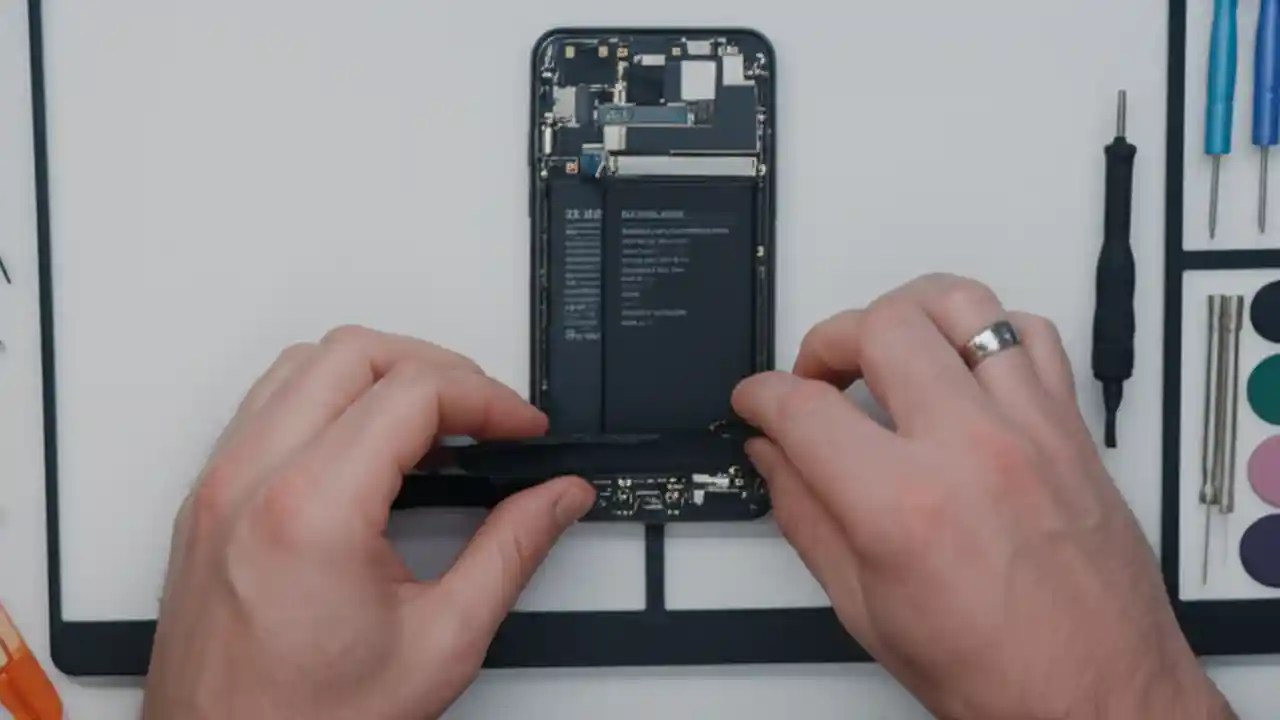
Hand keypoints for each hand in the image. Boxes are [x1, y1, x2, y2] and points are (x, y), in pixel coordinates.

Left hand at [143, 326, 595, 719]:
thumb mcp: (440, 643)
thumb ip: (511, 553)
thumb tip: (556, 498)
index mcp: (311, 511)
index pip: (412, 392)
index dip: (486, 398)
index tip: (520, 428)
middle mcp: (251, 481)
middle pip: (355, 352)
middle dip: (437, 368)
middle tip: (486, 415)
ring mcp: (219, 484)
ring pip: (303, 363)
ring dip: (379, 372)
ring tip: (434, 420)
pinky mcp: (208, 498)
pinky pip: (268, 402)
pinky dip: (328, 396)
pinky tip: (369, 441)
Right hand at [733, 274, 1232, 719]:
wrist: (1099, 697)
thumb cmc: (1000, 675)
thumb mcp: (866, 610)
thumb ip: (808, 519)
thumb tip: (774, 460)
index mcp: (904, 507)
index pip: (803, 407)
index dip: (761, 396)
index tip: (757, 400)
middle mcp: (971, 451)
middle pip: (879, 327)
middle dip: (825, 340)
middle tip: (817, 377)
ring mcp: (1030, 430)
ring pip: (961, 304)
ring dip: (906, 314)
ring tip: (887, 348)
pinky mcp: (1071, 430)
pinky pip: (1032, 334)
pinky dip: (988, 332)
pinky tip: (963, 364)